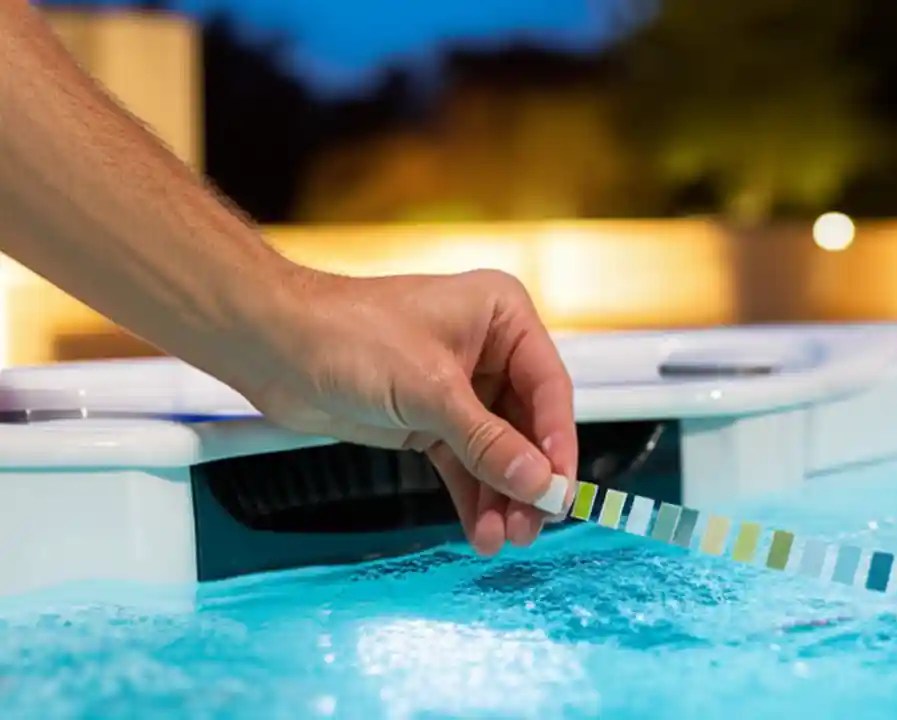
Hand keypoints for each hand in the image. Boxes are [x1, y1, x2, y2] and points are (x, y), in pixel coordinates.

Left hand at [231, 268, 577, 555]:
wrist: (273, 346)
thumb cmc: (347, 335)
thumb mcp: (430, 390)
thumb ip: (488, 442)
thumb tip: (539, 482)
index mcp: (501, 317)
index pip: (549, 387)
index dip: (557, 443)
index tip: (561, 489)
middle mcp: (489, 350)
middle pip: (527, 426)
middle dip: (528, 479)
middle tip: (532, 525)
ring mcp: (460, 387)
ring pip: (497, 452)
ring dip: (501, 496)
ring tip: (503, 538)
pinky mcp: (430, 418)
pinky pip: (465, 463)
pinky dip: (473, 497)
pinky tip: (480, 530)